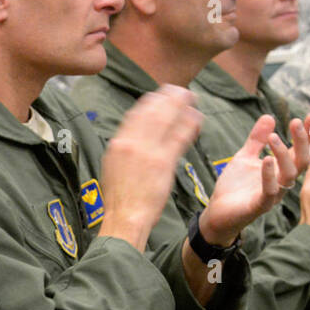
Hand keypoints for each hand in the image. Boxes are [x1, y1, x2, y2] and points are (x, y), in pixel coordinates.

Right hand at [97, 86, 200, 250]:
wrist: (124, 218)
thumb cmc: (119, 199)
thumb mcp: (112, 168)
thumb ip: (124, 149)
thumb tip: (131, 137)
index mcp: (118, 143)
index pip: (136, 113)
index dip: (151, 101)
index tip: (160, 96)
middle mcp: (131, 142)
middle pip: (153, 110)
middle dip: (169, 97)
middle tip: (181, 91)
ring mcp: (148, 151)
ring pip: (167, 118)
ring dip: (181, 105)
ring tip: (192, 99)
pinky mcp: (163, 162)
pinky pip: (180, 136)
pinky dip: (189, 124)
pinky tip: (197, 118)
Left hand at [198, 114, 292, 244]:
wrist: (217, 212)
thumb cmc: (235, 186)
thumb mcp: (245, 157)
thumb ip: (257, 139)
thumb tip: (269, 116)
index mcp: (281, 170)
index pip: (301, 150)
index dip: (308, 134)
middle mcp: (282, 182)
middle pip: (302, 161)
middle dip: (302, 141)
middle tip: (295, 122)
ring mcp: (273, 195)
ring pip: (289, 175)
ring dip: (283, 154)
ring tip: (273, 137)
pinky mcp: (260, 206)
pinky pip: (271, 191)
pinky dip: (269, 175)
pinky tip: (266, 160)